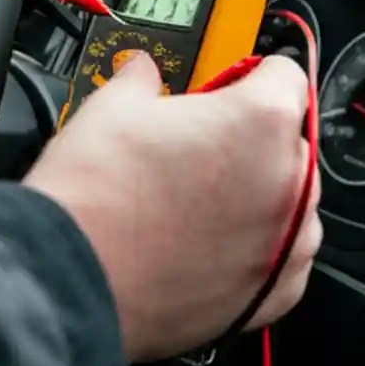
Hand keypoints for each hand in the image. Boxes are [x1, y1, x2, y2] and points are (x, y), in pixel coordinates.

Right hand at [24, 53, 322, 361]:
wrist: (72, 282)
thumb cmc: (94, 199)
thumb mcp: (113, 107)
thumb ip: (144, 79)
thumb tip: (143, 72)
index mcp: (262, 119)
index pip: (284, 76)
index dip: (248, 77)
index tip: (227, 89)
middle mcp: (289, 180)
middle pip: (288, 141)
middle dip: (250, 140)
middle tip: (197, 151)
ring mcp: (289, 242)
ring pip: (291, 202)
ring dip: (260, 196)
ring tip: (198, 204)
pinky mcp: (277, 293)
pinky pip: (285, 259)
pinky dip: (258, 249)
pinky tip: (211, 245)